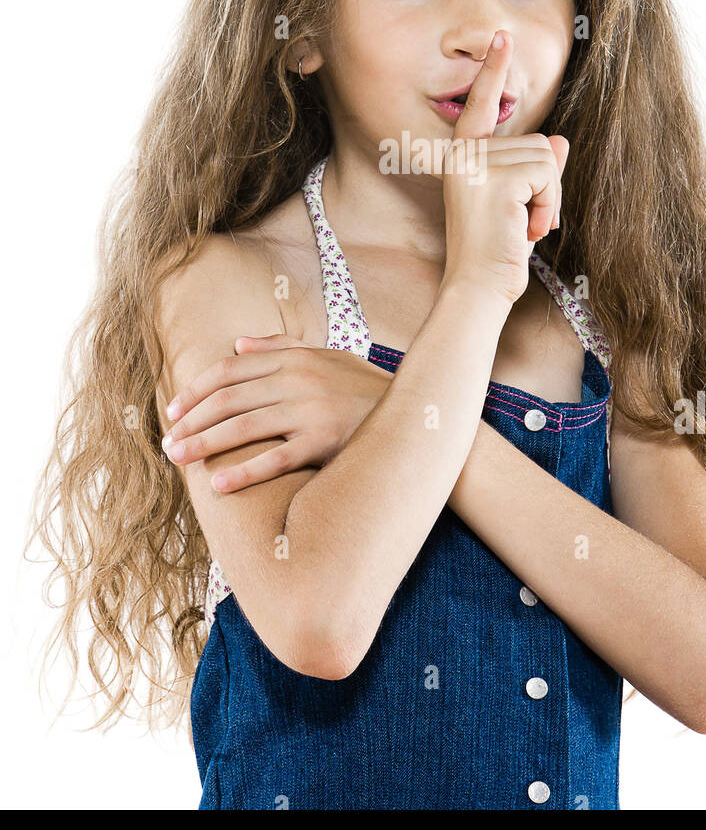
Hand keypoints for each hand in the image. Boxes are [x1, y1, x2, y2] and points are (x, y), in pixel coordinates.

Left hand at [161, 334, 391, 490]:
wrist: (413, 415)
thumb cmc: (362, 389)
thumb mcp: (325, 358)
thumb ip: (281, 347)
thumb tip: (237, 344)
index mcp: (295, 358)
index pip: (231, 370)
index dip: (196, 389)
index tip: (173, 409)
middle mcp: (298, 380)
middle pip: (229, 399)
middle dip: (191, 421)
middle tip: (167, 443)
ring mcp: (311, 411)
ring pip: (244, 427)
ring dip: (204, 444)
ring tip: (179, 460)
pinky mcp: (325, 442)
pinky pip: (276, 459)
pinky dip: (244, 472)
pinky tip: (219, 485)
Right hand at [435, 29, 569, 305]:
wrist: (478, 286)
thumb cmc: (496, 251)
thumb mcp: (518, 204)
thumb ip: (534, 170)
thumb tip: (558, 142)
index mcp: (461, 158)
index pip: (480, 107)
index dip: (492, 71)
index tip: (502, 38)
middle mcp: (463, 155)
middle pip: (534, 143)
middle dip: (544, 185)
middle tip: (523, 221)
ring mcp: (476, 164)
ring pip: (545, 159)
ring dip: (548, 197)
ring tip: (523, 226)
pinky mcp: (494, 178)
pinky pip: (547, 173)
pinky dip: (549, 203)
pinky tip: (527, 227)